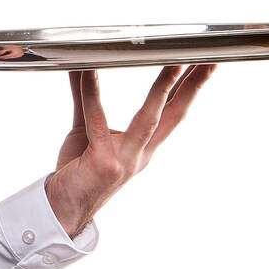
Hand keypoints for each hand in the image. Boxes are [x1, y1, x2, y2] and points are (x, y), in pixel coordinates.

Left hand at [45, 65, 216, 237]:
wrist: (62, 208)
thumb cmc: (78, 170)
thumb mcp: (85, 129)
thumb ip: (86, 97)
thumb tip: (82, 65)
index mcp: (143, 147)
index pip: (174, 113)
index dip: (191, 89)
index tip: (206, 64)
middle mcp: (140, 154)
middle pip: (174, 115)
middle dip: (193, 87)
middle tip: (206, 60)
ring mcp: (125, 159)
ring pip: (149, 119)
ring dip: (163, 89)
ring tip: (172, 63)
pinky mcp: (103, 162)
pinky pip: (98, 122)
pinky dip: (93, 95)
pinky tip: (90, 72)